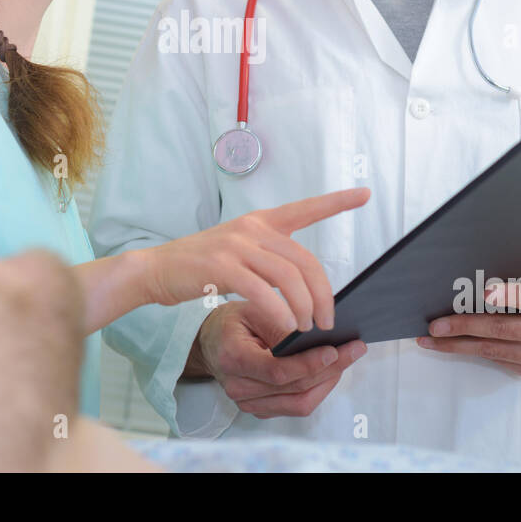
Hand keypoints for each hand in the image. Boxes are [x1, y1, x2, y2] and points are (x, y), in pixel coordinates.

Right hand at [142, 186, 369, 335]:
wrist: (156, 269)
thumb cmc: (200, 266)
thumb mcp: (238, 251)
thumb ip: (268, 257)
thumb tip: (304, 284)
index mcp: (260, 221)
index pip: (305, 208)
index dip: (336, 201)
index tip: (364, 194)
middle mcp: (252, 228)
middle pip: (305, 259)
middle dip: (323, 293)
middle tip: (328, 319)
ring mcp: (236, 245)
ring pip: (288, 276)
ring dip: (304, 306)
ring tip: (306, 328)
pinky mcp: (221, 266)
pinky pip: (262, 291)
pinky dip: (279, 312)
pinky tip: (284, 326)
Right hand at [187, 298, 366, 417]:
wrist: (209, 342)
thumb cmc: (232, 322)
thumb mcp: (253, 309)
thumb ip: (281, 322)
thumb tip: (318, 332)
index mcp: (232, 358)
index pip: (277, 371)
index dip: (310, 363)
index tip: (336, 349)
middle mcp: (238, 387)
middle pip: (294, 387)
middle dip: (330, 369)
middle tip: (355, 349)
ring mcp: (247, 403)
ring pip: (300, 402)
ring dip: (329, 381)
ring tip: (348, 359)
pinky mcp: (259, 409)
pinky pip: (296, 407)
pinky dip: (318, 389)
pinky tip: (331, 371)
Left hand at [417, 280, 520, 378]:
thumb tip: (479, 281)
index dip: (508, 295)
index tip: (485, 294)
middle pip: (502, 329)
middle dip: (463, 327)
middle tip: (436, 326)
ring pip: (493, 350)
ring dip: (458, 346)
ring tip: (432, 340)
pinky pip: (497, 359)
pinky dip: (473, 351)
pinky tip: (453, 345)